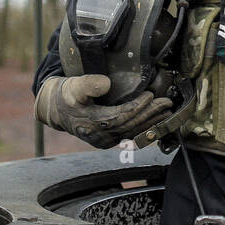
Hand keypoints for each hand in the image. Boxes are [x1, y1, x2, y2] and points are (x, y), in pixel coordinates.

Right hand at [35, 74, 172, 149]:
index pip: (121, 116)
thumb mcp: (73, 86)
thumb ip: (88, 84)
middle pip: (131, 125)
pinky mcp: (109, 139)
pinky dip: (146, 127)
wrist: (57, 110)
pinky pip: (131, 135)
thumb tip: (107, 84)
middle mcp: (101, 136)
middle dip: (151, 114)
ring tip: (167, 112)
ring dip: (152, 122)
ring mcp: (106, 140)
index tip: (151, 95)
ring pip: (134, 132)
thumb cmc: (66, 96)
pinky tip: (156, 122)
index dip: (138, 107)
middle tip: (167, 103)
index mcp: (93, 123)